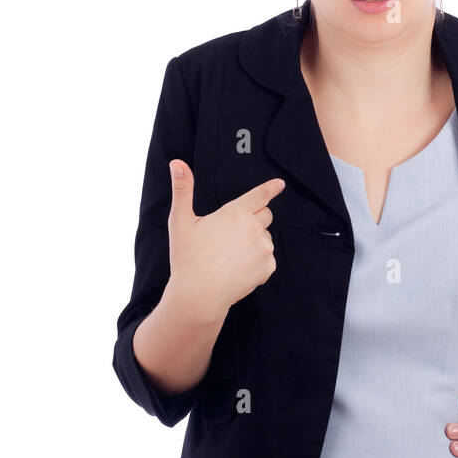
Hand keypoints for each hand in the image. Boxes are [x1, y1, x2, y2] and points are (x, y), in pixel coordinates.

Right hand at [164, 159, 285, 323]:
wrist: (199, 294)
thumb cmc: (188, 257)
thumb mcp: (181, 221)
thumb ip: (183, 190)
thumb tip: (177, 163)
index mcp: (235, 213)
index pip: (259, 195)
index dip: (270, 188)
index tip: (280, 184)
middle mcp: (254, 227)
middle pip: (265, 215)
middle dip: (254, 220)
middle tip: (232, 235)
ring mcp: (264, 248)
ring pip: (266, 238)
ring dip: (254, 243)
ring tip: (230, 256)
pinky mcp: (268, 266)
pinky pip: (267, 259)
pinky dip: (257, 263)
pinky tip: (238, 270)